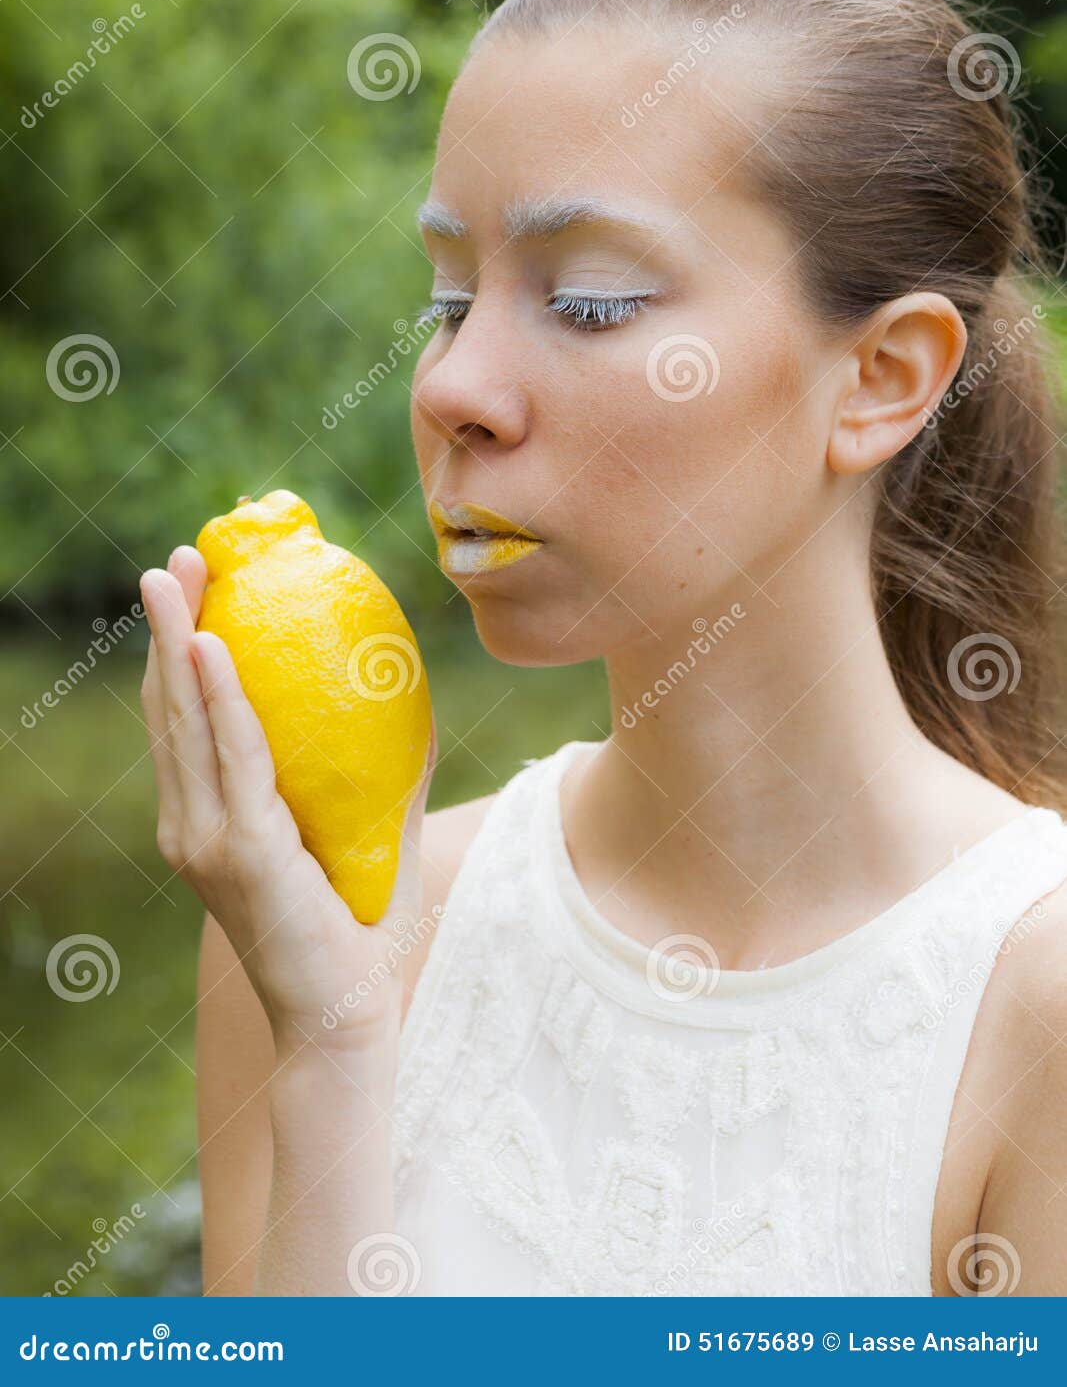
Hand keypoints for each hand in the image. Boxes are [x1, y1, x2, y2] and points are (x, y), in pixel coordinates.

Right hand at [139, 547, 436, 1061]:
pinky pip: (232, 757)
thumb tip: (413, 700)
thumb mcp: (365, 833)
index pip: (185, 720)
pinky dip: (220, 698)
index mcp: (210, 819)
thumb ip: (381, 773)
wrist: (345, 1014)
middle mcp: (193, 824)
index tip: (192, 586)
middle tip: (178, 559)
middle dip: (172, 626)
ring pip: (188, 721)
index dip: (181, 650)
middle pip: (173, 706)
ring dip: (181, 642)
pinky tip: (214, 648)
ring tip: (178, 580)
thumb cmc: (356, 929)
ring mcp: (207, 839)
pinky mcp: (241, 851)